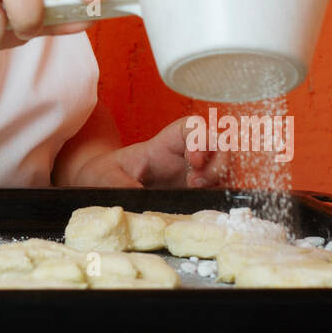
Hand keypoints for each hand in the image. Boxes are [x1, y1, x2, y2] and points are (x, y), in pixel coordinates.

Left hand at [71, 117, 230, 187]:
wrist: (106, 190)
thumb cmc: (107, 175)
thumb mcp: (107, 176)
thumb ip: (120, 183)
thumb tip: (136, 196)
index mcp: (166, 143)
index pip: (193, 127)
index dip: (200, 137)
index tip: (193, 160)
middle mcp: (186, 156)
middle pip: (218, 144)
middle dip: (218, 160)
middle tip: (196, 182)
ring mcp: (195, 175)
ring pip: (225, 167)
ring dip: (220, 178)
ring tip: (197, 192)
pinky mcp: (198, 195)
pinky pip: (219, 190)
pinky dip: (218, 196)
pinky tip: (202, 205)